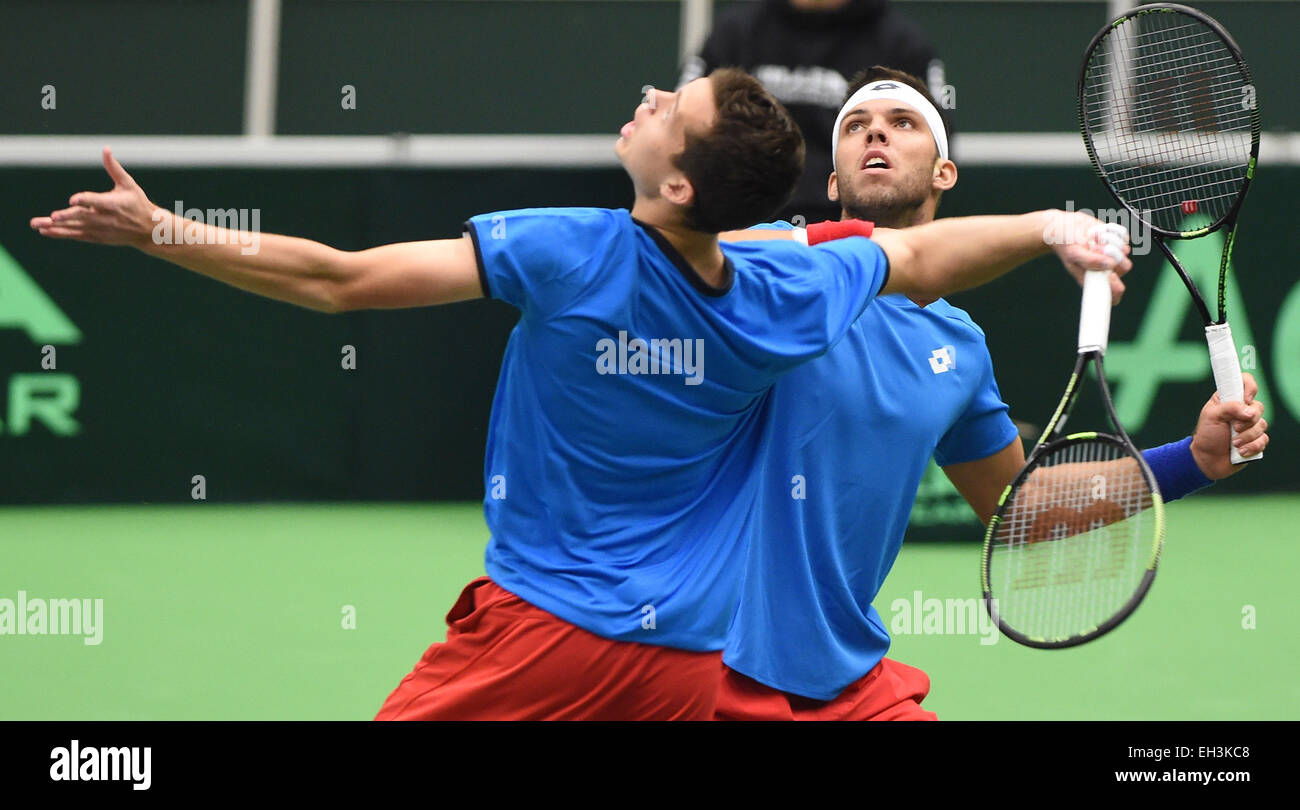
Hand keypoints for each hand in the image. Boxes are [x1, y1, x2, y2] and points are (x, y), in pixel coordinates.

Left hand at [30, 147, 159, 248]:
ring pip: (75, 228)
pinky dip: (60, 234)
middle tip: (53, 216)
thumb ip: (114, 168)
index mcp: (114, 204)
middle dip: (67, 217)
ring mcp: (100, 229)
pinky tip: (45, 231)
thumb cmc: (138, 203)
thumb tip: (105, 149)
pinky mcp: (97, 237)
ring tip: (37, 225)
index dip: (84, 200)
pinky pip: (75, 236)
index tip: (72, 200)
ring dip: (56, 227)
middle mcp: (105, 218)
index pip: (96, 201)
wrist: (149, 230)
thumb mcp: (129, 184)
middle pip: (83, 217)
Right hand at [1044, 212, 1132, 304]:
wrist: (1065, 227)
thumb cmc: (1066, 243)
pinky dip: (1112, 231)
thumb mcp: (1073, 253)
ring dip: (1109, 240)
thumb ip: (1090, 261)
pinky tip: (1098, 232)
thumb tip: (1110, 264)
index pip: (1113, 295)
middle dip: (1112, 254)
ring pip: (1125, 250)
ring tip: (1092, 238)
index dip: (1115, 285)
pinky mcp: (1117, 241)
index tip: (1109, 274)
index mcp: (1094, 279)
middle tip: (1095, 248)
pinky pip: (1124, 236)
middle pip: (1125, 267)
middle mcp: (1106, 269)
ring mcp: (1113, 255)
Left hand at [1190, 372, 1268, 479]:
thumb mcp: (1211, 416)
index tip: (1245, 399)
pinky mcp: (1256, 440)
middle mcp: (1242, 410)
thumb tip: (1250, 412)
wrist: (1207, 460)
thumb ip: (1230, 407)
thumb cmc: (1207, 435)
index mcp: (1229, 399)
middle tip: (1234, 428)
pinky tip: (1241, 451)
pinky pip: (1264, 440)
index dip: (1249, 387)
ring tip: (1234, 443)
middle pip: (1258, 407)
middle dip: (1247, 420)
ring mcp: (1250, 425)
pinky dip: (1252, 446)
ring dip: (1247, 436)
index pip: (1245, 382)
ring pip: (1262, 425)